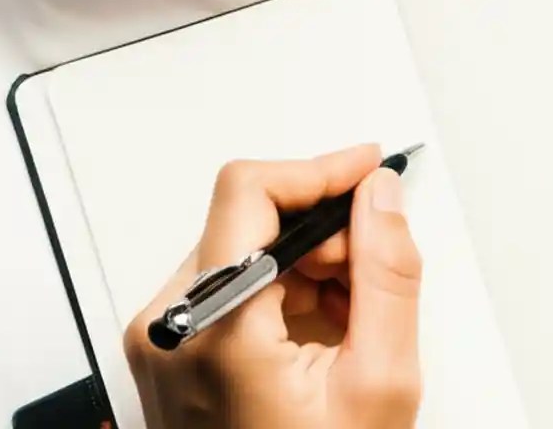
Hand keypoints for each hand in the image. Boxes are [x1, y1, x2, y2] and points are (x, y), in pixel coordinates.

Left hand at [125, 145, 422, 428]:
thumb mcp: (379, 382)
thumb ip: (387, 273)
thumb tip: (383, 197)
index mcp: (212, 327)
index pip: (250, 191)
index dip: (319, 170)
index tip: (366, 169)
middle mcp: (169, 325)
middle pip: (251, 220)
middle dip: (327, 233)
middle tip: (375, 273)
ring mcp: (164, 340)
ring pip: (246, 250)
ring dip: (312, 266)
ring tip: (353, 322)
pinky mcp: (172, 349)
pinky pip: (235, 286)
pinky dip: (288, 293)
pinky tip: (325, 335)